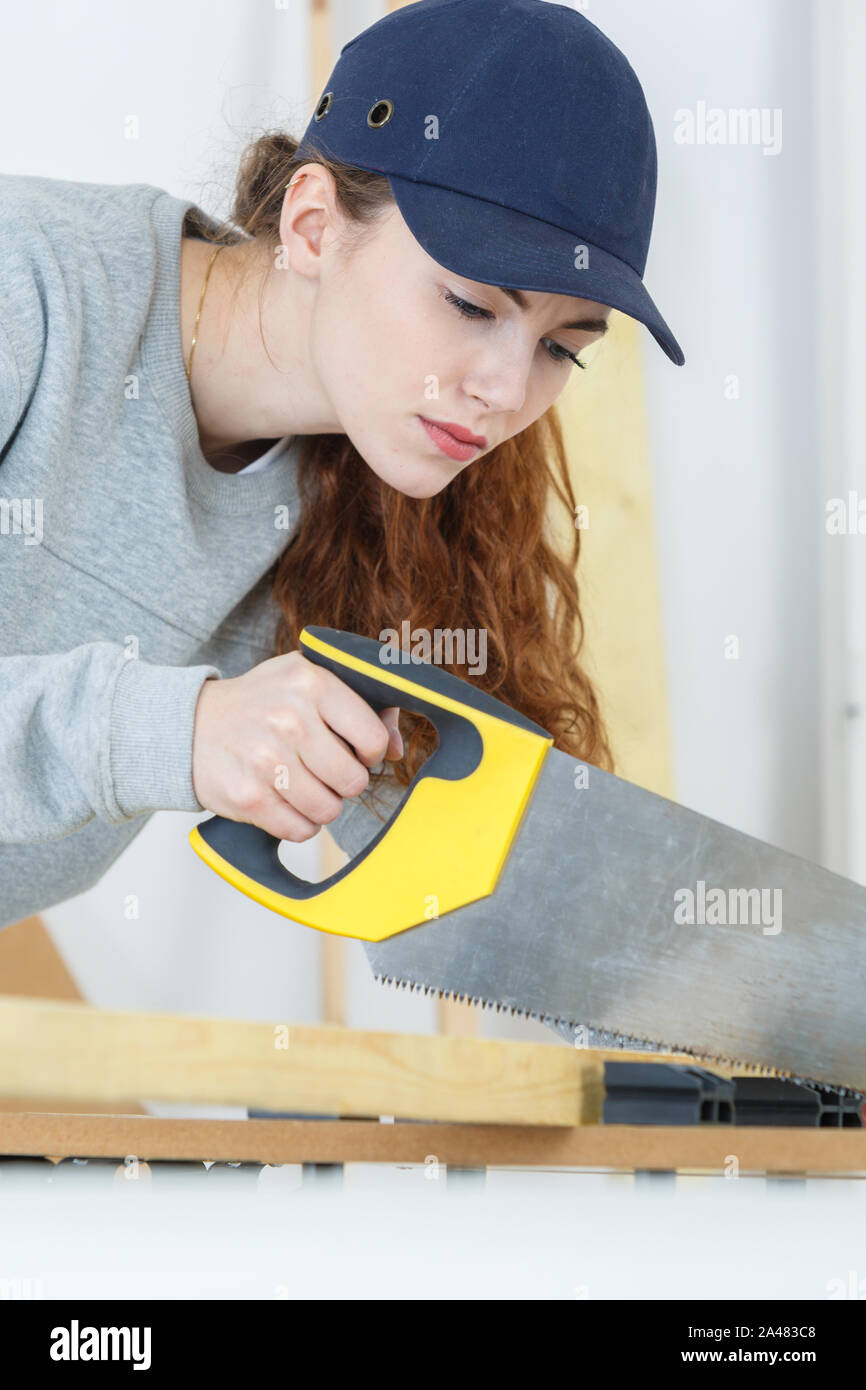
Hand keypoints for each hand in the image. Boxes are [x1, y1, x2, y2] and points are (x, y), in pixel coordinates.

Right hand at [191, 650, 402, 840]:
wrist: (189, 725)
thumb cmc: (262, 704)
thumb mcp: (308, 683)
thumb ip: (363, 707)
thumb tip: (397, 750)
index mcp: (312, 682)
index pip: (372, 738)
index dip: (368, 752)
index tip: (351, 750)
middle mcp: (289, 717)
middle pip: (353, 781)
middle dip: (343, 783)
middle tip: (323, 772)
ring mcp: (266, 758)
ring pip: (329, 810)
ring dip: (321, 806)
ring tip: (301, 786)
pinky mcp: (247, 795)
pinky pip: (299, 830)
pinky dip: (297, 824)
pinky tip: (283, 801)